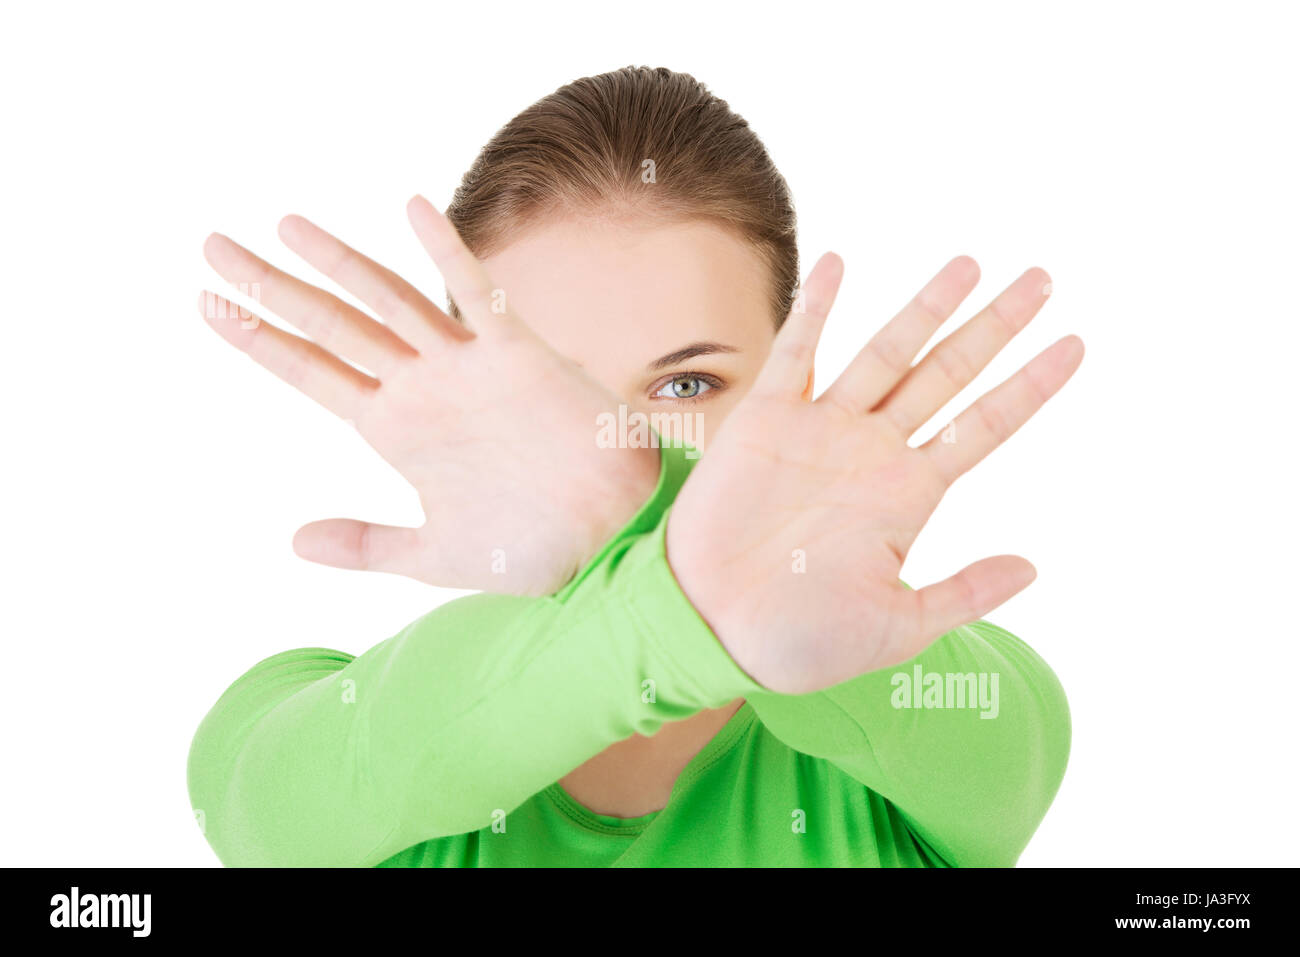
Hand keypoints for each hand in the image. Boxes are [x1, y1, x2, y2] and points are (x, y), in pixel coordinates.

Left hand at [197, 197, 657, 595]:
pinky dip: (447, 252)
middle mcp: (422, 388)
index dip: (259, 338)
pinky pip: (478, 295)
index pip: (313, 371)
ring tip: (281, 225)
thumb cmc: (533, 549)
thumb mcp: (433, 554)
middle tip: (209, 246)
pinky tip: (411, 207)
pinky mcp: (519, 356)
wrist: (612, 540)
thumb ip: (365, 545)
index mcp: (397, 429)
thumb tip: (292, 540)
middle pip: (333, 324)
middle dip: (270, 287)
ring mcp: (466, 368)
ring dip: (337, 263)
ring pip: (390, 301)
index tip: (207, 304)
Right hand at [667, 254, 1082, 693]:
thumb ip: (964, 594)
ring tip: (972, 265)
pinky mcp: (765, 422)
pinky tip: (840, 264)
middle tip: (1043, 280)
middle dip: (996, 327)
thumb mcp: (899, 628)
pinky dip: (817, 310)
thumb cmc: (802, 640)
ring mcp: (821, 431)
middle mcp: (873, 451)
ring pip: (887, 354)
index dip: (1029, 387)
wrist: (714, 631)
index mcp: (908, 495)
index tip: (1076, 346)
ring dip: (926, 308)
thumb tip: (1033, 568)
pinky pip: (797, 355)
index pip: (983, 426)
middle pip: (947, 374)